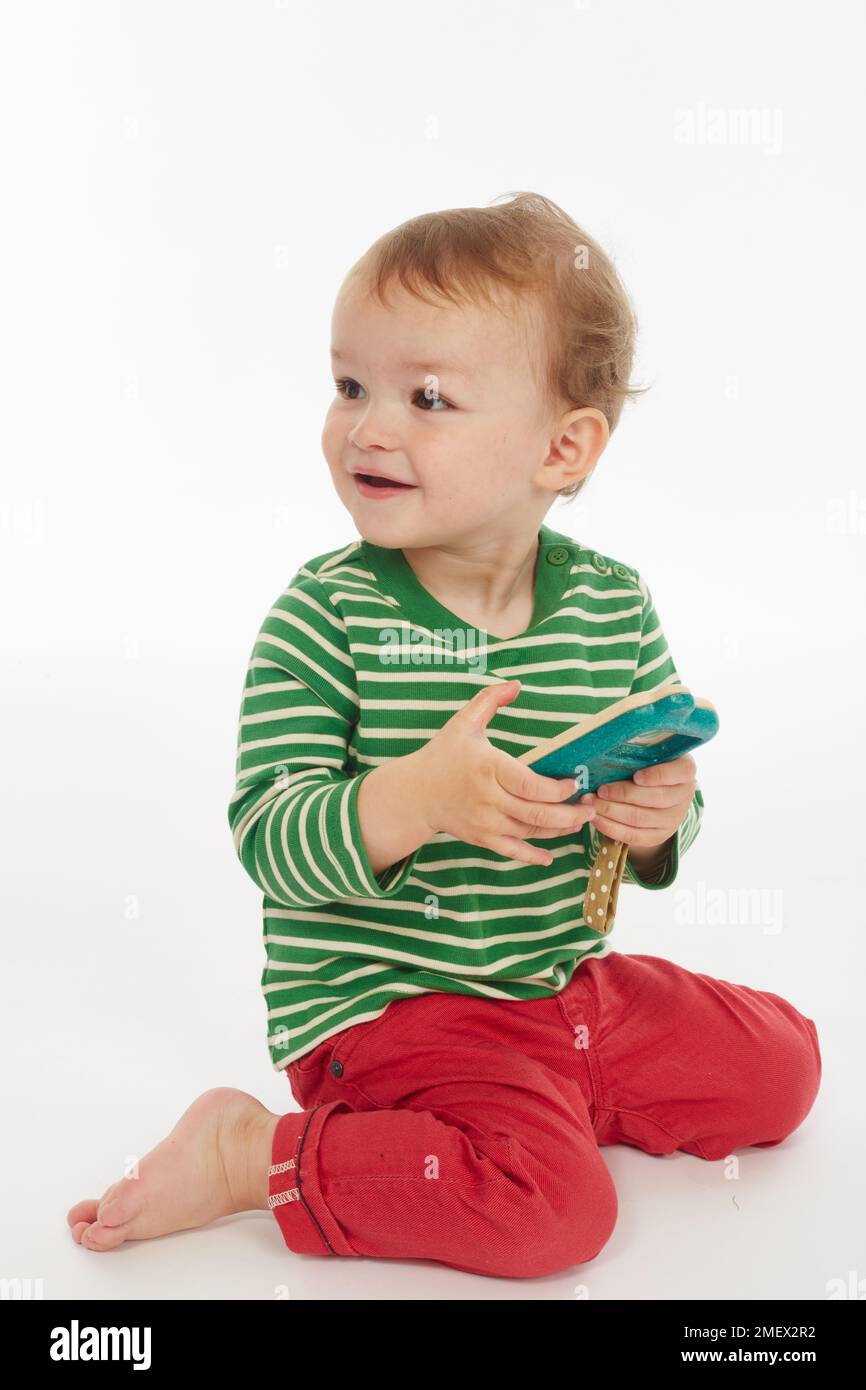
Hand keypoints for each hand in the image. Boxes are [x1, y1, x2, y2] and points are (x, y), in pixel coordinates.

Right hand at [415, 679, 596, 866]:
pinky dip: (532, 856)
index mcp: (488, 768)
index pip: (530, 784)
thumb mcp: (463, 722)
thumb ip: (490, 699)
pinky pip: (511, 852)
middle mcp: (487, 798)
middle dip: (569, 814)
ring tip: (581, 820)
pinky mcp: (481, 838)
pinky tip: (549, 857)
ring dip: (559, 830)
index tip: (576, 783)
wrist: (414, 794)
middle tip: (592, 807)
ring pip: (530, 832)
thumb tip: (516, 684)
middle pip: (536, 813)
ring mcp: (484, 822)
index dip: (558, 789)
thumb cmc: (442, 755)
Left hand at [578, 752, 696, 861]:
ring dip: (611, 811)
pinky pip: (633, 836)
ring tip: (591, 803)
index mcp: (685, 770)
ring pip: (640, 818)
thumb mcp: (651, 755)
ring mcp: (672, 819)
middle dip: (622, 794)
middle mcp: (684, 796)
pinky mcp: (658, 836)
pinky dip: (611, 827)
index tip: (636, 776)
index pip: (679, 773)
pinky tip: (596, 818)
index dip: (658, 775)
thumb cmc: (649, 765)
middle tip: (599, 790)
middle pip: (654, 799)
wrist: (660, 792)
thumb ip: (637, 755)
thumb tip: (603, 756)